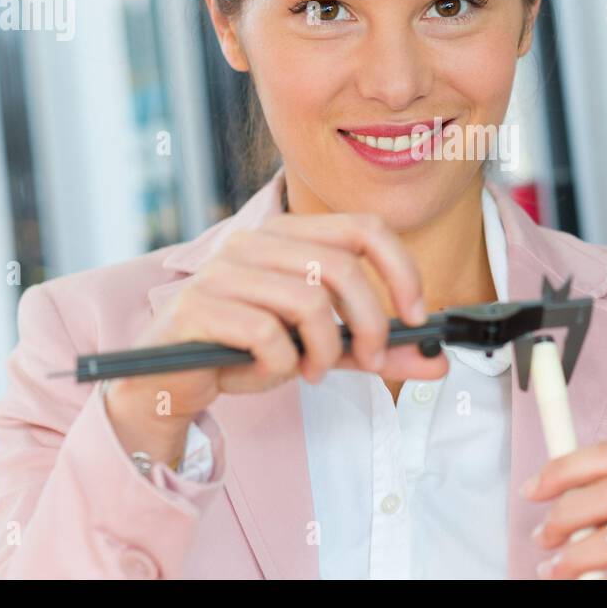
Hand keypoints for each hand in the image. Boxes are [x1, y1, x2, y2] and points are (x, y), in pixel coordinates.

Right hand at [106, 211, 448, 460]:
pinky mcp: (199, 306)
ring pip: (308, 302)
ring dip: (323, 351)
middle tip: (370, 360)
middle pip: (341, 267)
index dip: (401, 269)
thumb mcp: (320, 348)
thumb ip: (372, 349)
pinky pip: (267, 335)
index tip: (418, 315)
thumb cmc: (245, 351)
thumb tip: (437, 359)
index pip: (364, 227)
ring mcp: (223, 270)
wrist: (169, 379)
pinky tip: (269, 371)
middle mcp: (255, 242)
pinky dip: (282, 365)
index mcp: (289, 236)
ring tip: (311, 371)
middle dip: (370, 324)